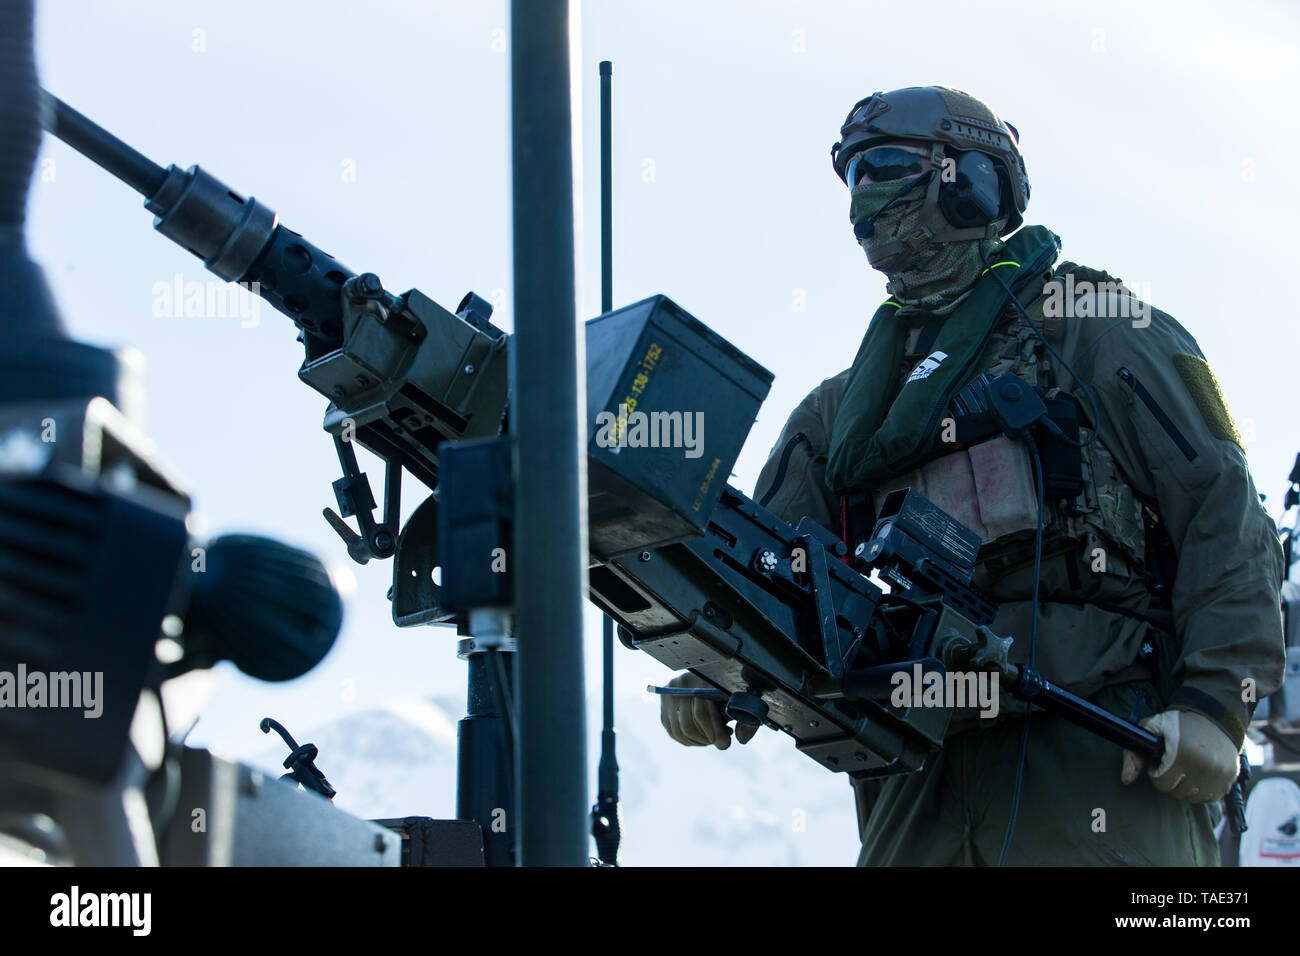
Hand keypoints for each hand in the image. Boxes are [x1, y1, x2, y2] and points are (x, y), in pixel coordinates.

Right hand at [659, 672, 757, 749]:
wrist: (712, 681)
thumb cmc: (729, 693)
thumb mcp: (739, 702)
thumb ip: (745, 720)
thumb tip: (742, 739)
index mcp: (700, 679)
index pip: (701, 712)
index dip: (714, 731)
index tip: (724, 743)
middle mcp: (680, 684)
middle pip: (688, 724)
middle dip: (707, 738)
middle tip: (721, 741)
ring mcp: (669, 695)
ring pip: (680, 731)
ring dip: (699, 741)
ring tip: (714, 736)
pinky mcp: (664, 707)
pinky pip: (674, 733)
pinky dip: (690, 740)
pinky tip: (703, 735)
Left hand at [1120, 709, 1238, 802]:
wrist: (1214, 717)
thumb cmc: (1178, 723)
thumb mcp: (1152, 728)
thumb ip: (1133, 754)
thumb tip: (1126, 780)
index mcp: (1182, 753)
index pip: (1162, 783)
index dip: (1156, 773)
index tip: (1159, 763)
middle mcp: (1204, 766)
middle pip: (1178, 792)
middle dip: (1171, 781)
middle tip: (1173, 765)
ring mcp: (1220, 774)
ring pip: (1194, 797)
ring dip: (1186, 787)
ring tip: (1185, 769)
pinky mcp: (1231, 778)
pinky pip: (1211, 798)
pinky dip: (1202, 790)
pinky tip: (1198, 775)